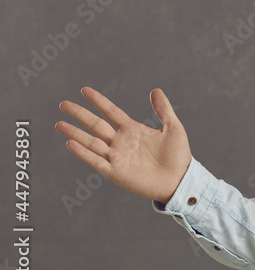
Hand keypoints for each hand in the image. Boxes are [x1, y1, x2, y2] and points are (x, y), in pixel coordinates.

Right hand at [56, 87, 191, 204]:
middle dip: (80, 115)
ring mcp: (117, 157)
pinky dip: (84, 153)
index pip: (111, 112)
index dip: (99, 101)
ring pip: (91, 142)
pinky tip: (72, 143)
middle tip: (63, 104)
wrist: (180, 179)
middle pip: (96, 125)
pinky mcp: (116, 172)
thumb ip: (163, 109)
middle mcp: (121, 142)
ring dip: (75, 133)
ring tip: (59, 124)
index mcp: (133, 130)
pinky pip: (97, 161)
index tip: (85, 90)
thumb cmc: (178, 155)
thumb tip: (156, 90)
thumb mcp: (173, 128)